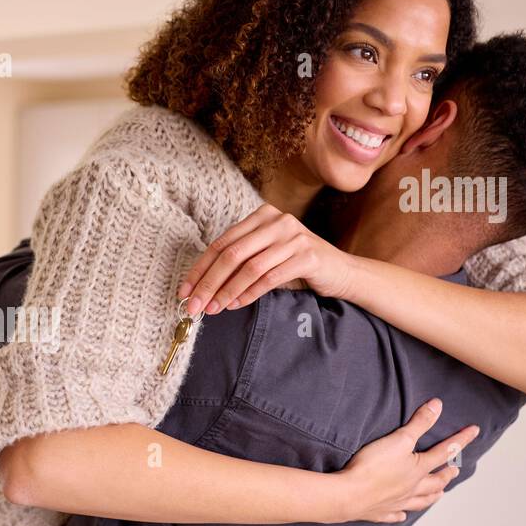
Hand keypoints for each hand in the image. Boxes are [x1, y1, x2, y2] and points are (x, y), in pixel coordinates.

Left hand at [176, 204, 358, 313]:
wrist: (341, 272)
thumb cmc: (296, 266)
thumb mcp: (265, 257)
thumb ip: (239, 263)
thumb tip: (201, 287)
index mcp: (262, 216)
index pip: (222, 243)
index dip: (200, 268)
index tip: (184, 290)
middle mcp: (277, 221)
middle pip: (231, 254)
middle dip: (208, 282)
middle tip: (193, 305)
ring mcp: (293, 237)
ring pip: (249, 267)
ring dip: (226, 291)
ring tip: (213, 309)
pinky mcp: (307, 256)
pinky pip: (269, 277)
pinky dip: (249, 293)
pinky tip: (236, 305)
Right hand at [336, 399, 479, 522]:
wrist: (348, 495)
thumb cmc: (373, 467)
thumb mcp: (398, 439)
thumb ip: (419, 423)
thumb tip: (438, 405)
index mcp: (418, 469)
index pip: (445, 451)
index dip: (461, 439)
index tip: (475, 431)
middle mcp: (412, 488)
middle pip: (435, 481)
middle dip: (447, 474)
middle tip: (455, 470)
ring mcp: (397, 502)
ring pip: (420, 500)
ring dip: (431, 496)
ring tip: (439, 494)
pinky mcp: (379, 512)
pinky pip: (394, 514)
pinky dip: (401, 513)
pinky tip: (402, 513)